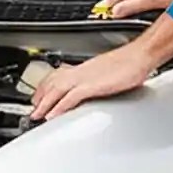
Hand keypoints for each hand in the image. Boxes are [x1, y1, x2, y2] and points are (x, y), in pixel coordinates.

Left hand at [29, 44, 155, 119]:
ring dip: (44, 104)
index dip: (45, 87)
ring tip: (36, 116)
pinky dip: (59, 107)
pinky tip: (53, 115)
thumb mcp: (109, 72)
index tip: (39, 97)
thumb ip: (99, 80)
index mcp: (84, 68)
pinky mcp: (92, 86)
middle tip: (32, 110)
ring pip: (57, 90)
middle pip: (53, 82)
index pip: (58, 75)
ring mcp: (85, 78)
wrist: (139, 56)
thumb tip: (97, 87)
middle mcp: (81, 71)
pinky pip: (70, 97)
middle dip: (40, 97)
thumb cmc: (130, 63)